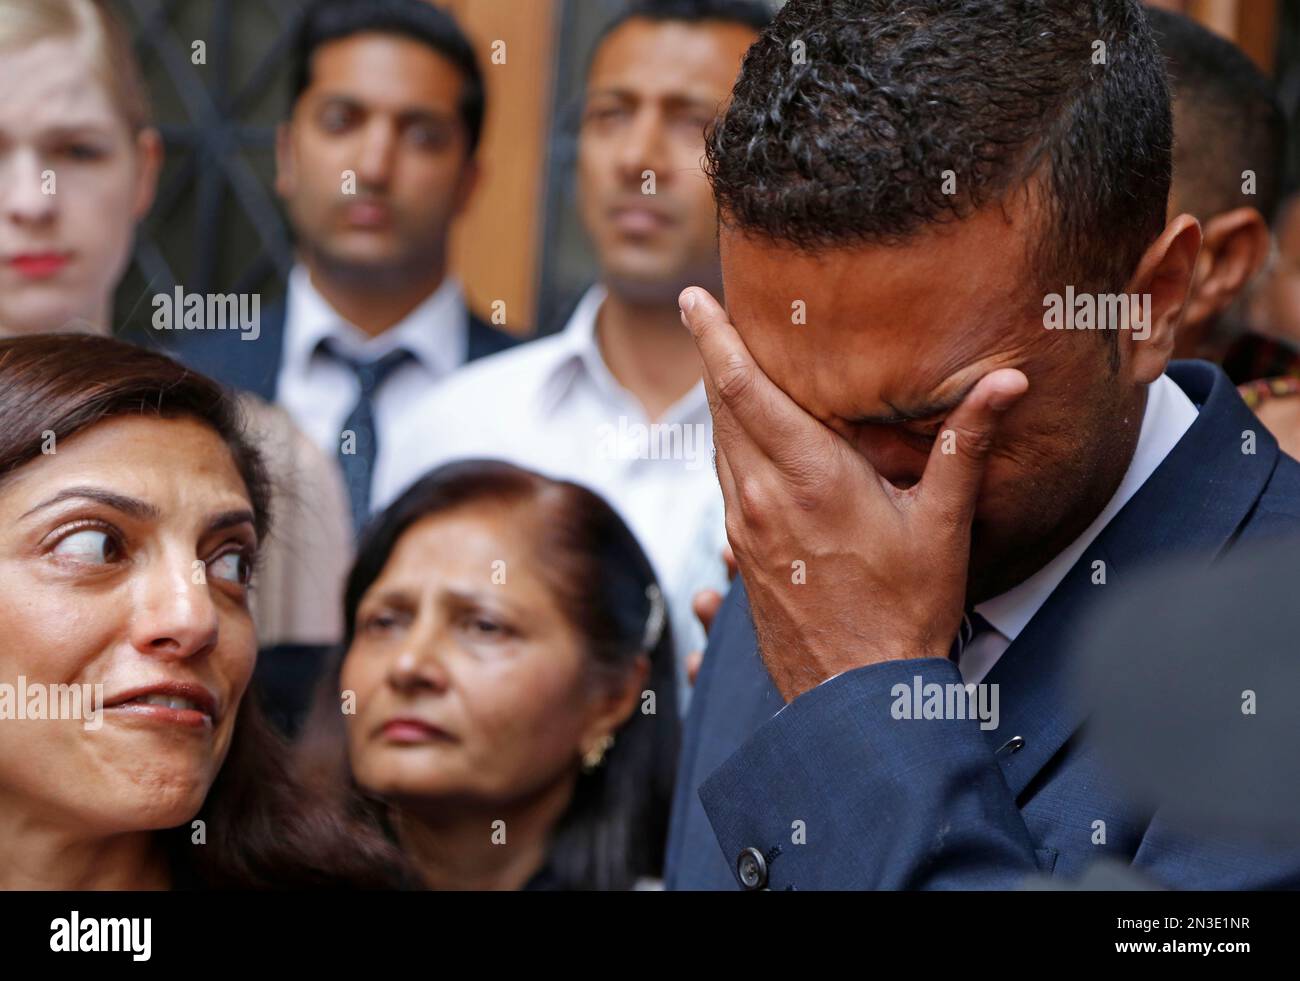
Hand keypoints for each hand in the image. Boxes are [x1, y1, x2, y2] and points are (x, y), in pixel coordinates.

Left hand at [679, 286, 1026, 701]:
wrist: (856, 694)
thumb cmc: (905, 611)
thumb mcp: (942, 524)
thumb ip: (964, 445)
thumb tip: (1006, 386)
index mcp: (807, 477)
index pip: (743, 389)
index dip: (715, 337)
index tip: (692, 299)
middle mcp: (759, 497)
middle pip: (721, 409)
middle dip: (713, 357)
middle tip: (707, 315)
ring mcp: (742, 529)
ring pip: (718, 446)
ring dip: (721, 404)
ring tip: (727, 367)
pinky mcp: (740, 555)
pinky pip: (724, 483)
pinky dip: (729, 447)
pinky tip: (746, 442)